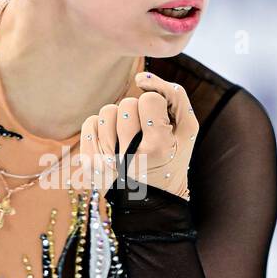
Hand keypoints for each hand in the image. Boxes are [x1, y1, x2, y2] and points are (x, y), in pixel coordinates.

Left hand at [75, 71, 198, 200]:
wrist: (153, 200)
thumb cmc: (173, 157)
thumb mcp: (187, 128)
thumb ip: (174, 95)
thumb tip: (141, 77)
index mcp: (158, 146)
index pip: (149, 98)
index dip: (155, 107)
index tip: (159, 126)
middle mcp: (130, 155)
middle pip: (127, 103)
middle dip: (137, 114)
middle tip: (144, 135)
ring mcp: (106, 160)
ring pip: (107, 111)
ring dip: (119, 120)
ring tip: (128, 138)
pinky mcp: (90, 163)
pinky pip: (89, 123)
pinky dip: (101, 128)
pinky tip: (112, 142)